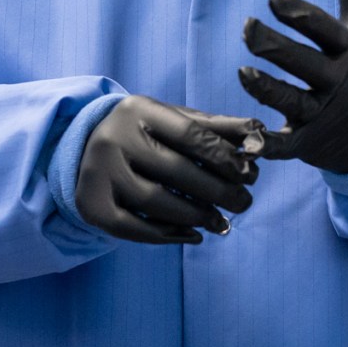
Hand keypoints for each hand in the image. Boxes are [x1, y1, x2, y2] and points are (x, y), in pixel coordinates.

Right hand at [75, 97, 263, 244]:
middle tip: (244, 203)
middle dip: (218, 191)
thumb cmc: (147, 134)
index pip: (190, 134)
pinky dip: (167, 236)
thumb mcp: (177, 121)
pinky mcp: (91, 204)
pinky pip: (133, 228)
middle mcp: (113, 138)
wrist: (87, 146)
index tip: (250, 174)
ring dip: (196, 216)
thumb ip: (218, 128)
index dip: (224, 157)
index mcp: (138, 110)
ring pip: (156, 202)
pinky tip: (193, 235)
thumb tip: (260, 134)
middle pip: (175, 171)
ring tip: (221, 221)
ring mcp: (98, 172)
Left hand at [239, 0, 347, 173]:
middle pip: (304, 63)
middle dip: (275, 47)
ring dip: (267, 90)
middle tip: (247, 28)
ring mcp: (324, 114)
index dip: (299, 14)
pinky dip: (269, 146)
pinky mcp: (309, 143)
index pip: (323, 29)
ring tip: (244, 73)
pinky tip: (247, 140)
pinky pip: (287, 146)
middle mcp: (338, 83)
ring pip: (292, 102)